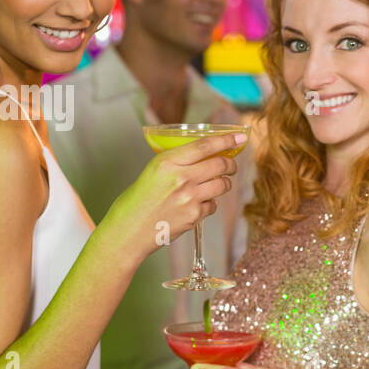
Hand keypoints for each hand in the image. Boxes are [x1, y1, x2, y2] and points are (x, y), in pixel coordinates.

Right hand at [100, 130, 245, 264]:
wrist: (128, 231)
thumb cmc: (136, 201)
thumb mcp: (152, 172)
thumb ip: (176, 163)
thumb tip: (202, 157)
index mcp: (167, 162)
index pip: (205, 146)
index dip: (226, 139)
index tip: (240, 137)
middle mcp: (181, 178)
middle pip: (220, 165)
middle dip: (230, 165)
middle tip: (231, 165)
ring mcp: (189, 198)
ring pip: (222, 185)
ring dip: (224, 184)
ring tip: (217, 184)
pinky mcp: (194, 216)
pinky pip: (213, 205)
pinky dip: (210, 203)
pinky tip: (198, 204)